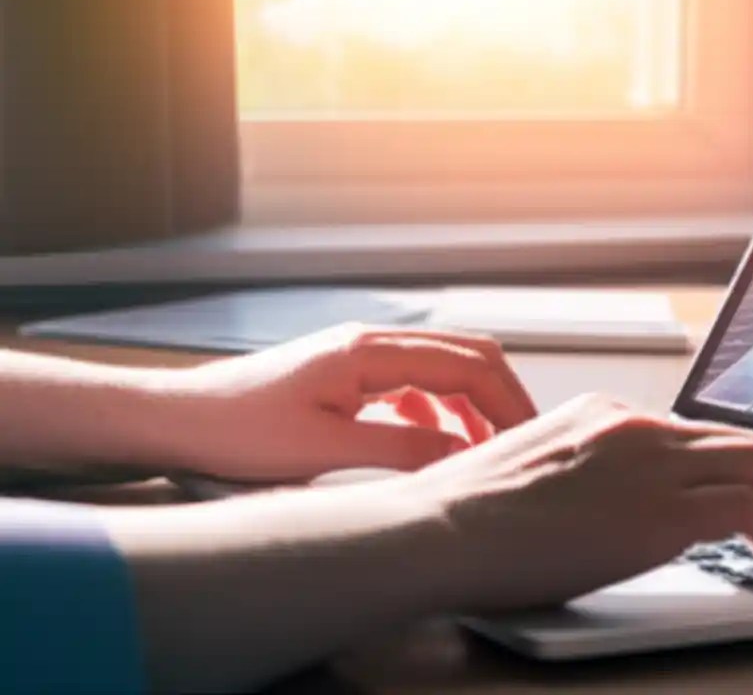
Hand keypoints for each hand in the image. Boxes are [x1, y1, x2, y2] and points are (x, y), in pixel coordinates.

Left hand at [167, 324, 536, 480]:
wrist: (179, 419)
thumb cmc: (238, 430)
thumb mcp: (326, 450)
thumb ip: (402, 450)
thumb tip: (465, 455)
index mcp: (371, 351)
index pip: (467, 367)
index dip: (506, 403)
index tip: (528, 440)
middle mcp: (371, 342)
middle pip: (465, 355)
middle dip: (501, 396)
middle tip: (523, 440)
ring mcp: (360, 355)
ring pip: (441, 369)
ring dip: (471, 405)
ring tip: (485, 450)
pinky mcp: (348, 375)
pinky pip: (412, 385)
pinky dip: (437, 411)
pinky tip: (432, 443)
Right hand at [404, 393, 752, 611]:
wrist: (442, 530)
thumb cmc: (466, 517)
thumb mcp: (533, 472)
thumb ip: (583, 474)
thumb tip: (610, 506)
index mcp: (602, 414)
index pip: (688, 431)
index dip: (721, 467)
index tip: (732, 495)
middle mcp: (635, 426)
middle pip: (737, 438)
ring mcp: (652, 462)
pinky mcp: (664, 509)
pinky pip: (750, 507)